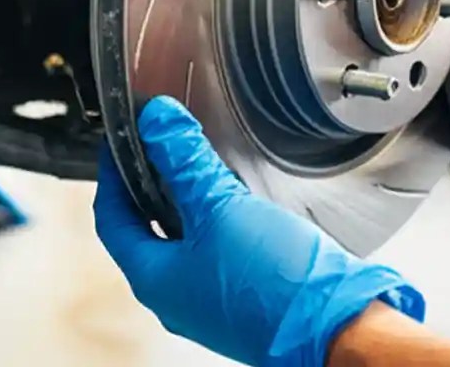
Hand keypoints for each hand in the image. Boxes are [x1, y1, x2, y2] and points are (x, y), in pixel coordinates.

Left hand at [94, 96, 424, 365]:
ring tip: (197, 161)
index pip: (112, 218)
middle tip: (159, 144)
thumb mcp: (221, 209)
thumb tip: (157, 122)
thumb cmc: (274, 285)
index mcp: (154, 279)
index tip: (119, 142)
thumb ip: (185, 161)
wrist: (338, 328)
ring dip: (187, 200)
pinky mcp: (242, 296)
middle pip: (147, 228)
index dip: (112, 174)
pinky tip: (236, 197)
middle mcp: (176, 295)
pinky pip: (216, 250)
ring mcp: (209, 299)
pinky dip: (217, 219)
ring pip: (185, 239)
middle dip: (151, 183)